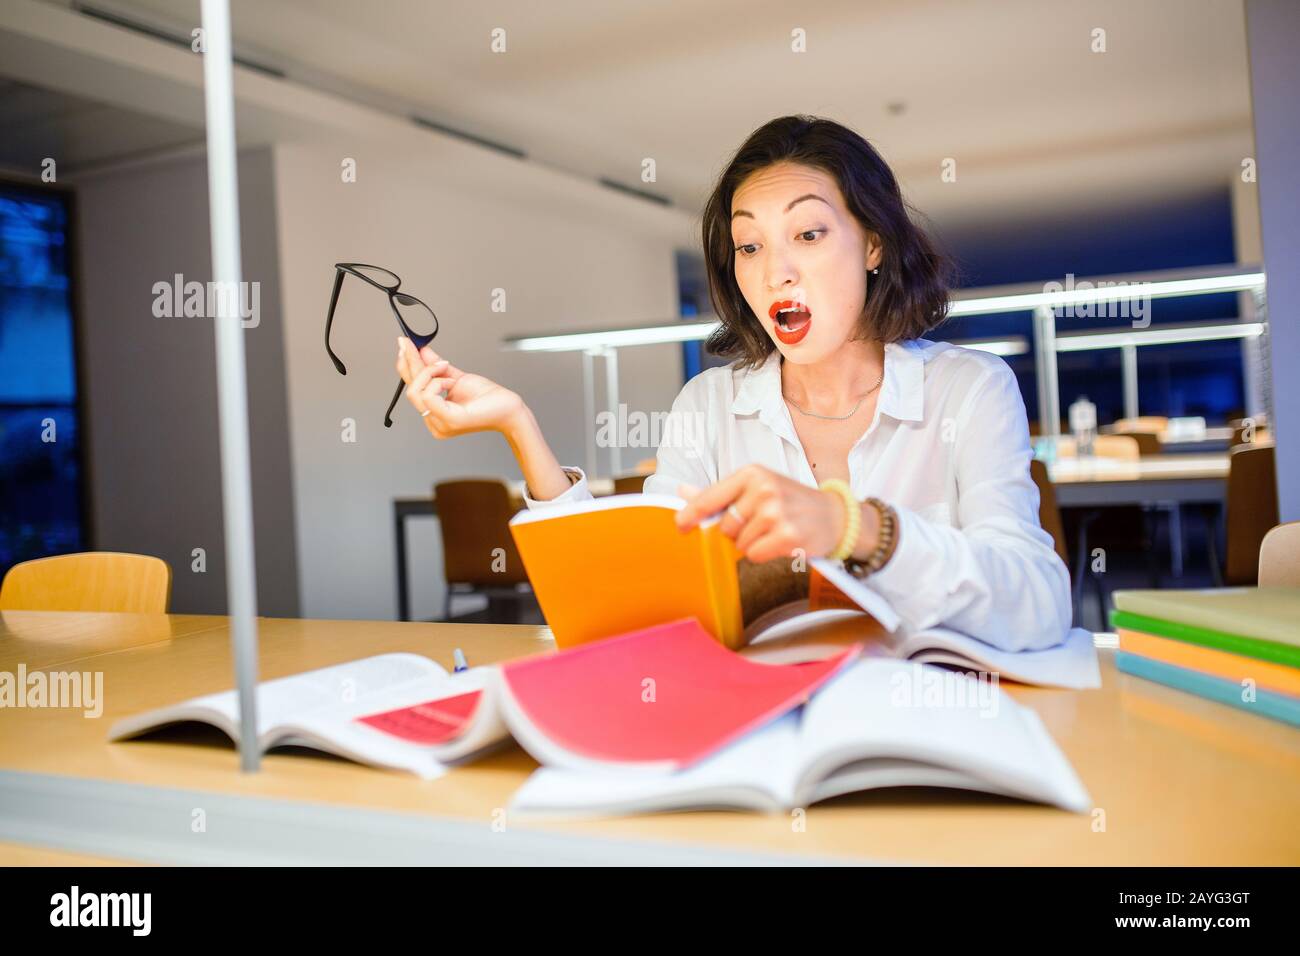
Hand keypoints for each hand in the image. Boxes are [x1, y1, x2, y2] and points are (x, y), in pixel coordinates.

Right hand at [395, 337, 524, 438]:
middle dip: (412, 363)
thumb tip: (421, 351)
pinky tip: (451, 381)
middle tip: (412, 343)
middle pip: (411, 389)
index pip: (412, 389)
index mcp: (434, 414)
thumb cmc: (488, 398)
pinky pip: (429, 396)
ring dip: (430, 373)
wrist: (509, 409)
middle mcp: (434, 422)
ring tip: (446, 368)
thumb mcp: (456, 377)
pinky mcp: (449, 420)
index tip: (404, 344)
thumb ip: (436, 367)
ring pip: (416, 392)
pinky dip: (438, 382)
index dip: (406, 366)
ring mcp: (440, 424)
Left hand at [673, 464, 850, 563]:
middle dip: (737, 532)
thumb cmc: (792, 501)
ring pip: (739, 543)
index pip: (711, 497)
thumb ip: (720, 493)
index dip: (691, 513)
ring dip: (753, 543)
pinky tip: (781, 542)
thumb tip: (682, 491)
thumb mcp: (758, 488)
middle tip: (761, 524)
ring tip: (774, 531)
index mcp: (752, 473)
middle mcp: (763, 489)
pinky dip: (764, 554)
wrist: (835, 516)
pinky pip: (755, 555)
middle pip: (725, 526)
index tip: (679, 525)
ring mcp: (776, 512)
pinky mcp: (787, 535)